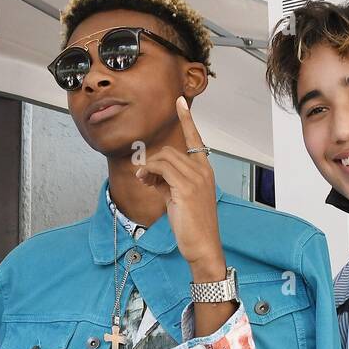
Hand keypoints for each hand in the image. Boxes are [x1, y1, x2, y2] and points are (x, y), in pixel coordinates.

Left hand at [135, 96, 225, 281]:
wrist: (202, 246)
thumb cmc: (192, 226)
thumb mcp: (178, 200)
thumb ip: (167, 182)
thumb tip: (150, 174)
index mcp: (204, 171)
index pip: (195, 139)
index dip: (187, 119)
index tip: (180, 102)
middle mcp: (203, 171)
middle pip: (171, 151)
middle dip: (153, 162)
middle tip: (144, 177)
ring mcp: (196, 178)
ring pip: (165, 158)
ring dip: (149, 168)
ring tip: (144, 181)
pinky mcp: (186, 187)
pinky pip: (162, 168)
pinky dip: (149, 172)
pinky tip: (146, 182)